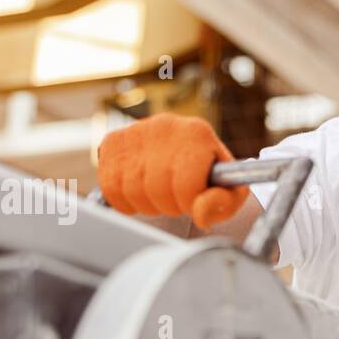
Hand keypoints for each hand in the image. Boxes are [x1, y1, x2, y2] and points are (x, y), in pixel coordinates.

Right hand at [96, 113, 248, 228]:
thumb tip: (200, 212)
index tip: (192, 202)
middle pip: (156, 188)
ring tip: (160, 196)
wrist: (188, 156)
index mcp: (198, 134)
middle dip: (167, 205)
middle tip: (175, 201)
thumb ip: (220, 204)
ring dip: (145, 204)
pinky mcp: (113, 141)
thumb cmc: (210, 180)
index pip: (186, 185)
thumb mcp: (229, 194)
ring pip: (130, 188)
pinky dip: (122, 199)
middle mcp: (165, 125)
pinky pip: (109, 184)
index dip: (188, 204)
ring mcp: (136, 131)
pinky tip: (140, 192)